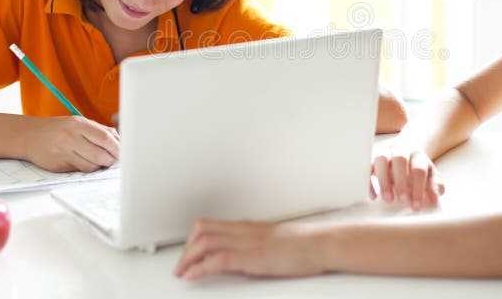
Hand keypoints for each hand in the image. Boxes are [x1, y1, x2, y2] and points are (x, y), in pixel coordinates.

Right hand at [24, 115, 119, 171]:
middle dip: (111, 160)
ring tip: (98, 160)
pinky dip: (86, 168)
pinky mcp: (57, 166)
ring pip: (91, 166)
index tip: (124, 152)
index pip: (104, 137)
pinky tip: (83, 161)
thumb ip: (100, 130)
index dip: (117, 147)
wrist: (30, 136)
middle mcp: (69, 138)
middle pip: (100, 155)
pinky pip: (79, 171)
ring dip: (99, 166)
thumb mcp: (78, 122)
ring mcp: (62, 153)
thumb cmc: (59, 129)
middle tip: (113, 160)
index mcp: (77, 124)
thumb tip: (120, 141)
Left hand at [174, 219, 325, 279]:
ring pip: (205, 241)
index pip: (211, 225)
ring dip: (188, 258)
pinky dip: (201, 268)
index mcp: (248, 228)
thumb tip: (245, 257)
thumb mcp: (274, 243)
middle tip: (180, 266)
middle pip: (202, 230)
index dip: (193, 239)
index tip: (187, 254)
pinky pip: (219, 259)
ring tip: (182, 273)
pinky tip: (194, 276)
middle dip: (186, 249)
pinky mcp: (253, 257)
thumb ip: (256, 247)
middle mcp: (244, 231)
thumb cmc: (305, 245)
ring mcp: (247, 243)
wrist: (321, 244)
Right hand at [370, 144, 444, 210]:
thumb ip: (435, 186)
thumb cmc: (418, 167)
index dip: (418, 188)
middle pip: (400, 160)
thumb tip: (434, 199)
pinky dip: (369, 182)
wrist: (407, 149)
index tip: (416, 206)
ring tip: (388, 199)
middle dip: (401, 182)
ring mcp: (385, 152)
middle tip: (403, 201)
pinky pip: (367, 167)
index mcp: (417, 155)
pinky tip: (374, 196)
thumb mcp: (431, 175)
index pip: (419, 169)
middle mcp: (400, 150)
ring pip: (381, 160)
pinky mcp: (372, 158)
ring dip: (384, 181)